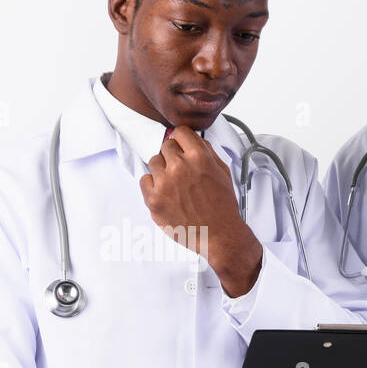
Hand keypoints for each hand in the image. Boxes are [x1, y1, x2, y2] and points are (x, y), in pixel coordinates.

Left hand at [139, 127, 262, 296]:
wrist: (219, 235)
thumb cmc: (222, 207)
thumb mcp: (222, 171)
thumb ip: (206, 151)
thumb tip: (191, 139)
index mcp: (199, 157)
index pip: (180, 132)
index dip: (182, 140)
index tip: (182, 146)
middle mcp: (180, 167)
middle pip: (166, 146)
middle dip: (173, 157)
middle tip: (181, 172)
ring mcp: (164, 183)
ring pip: (153, 162)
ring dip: (162, 170)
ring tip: (175, 185)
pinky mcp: (153, 199)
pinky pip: (144, 180)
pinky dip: (152, 185)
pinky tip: (166, 193)